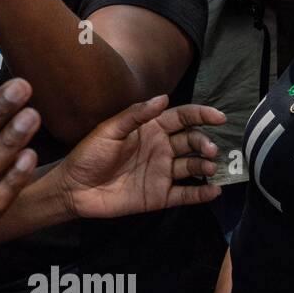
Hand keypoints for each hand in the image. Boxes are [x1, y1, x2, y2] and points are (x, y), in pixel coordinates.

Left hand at [53, 95, 224, 219]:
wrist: (74, 188)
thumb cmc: (89, 155)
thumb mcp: (109, 130)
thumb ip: (135, 115)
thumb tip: (163, 97)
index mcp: (150, 130)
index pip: (182, 118)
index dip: (201, 115)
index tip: (219, 117)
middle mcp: (161, 149)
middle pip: (191, 141)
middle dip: (204, 142)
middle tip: (210, 149)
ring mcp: (162, 172)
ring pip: (192, 166)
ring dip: (205, 165)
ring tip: (210, 166)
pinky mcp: (160, 195)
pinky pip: (186, 194)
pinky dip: (202, 193)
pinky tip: (214, 190)